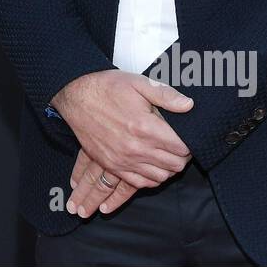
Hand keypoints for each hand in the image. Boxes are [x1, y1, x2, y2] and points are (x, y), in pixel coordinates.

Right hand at [52, 70, 193, 217]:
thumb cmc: (106, 88)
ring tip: (168, 156)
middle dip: (182, 157)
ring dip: (168, 169)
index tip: (188, 137)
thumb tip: (189, 105)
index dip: (190, 143)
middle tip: (181, 146)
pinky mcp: (111, 165)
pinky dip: (151, 178)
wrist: (76, 96)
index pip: (182, 147)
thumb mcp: (138, 83)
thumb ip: (166, 95)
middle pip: (174, 165)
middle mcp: (135, 148)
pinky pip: (139, 183)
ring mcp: (122, 160)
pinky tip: (153, 168)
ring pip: (159, 177)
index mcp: (145, 127)